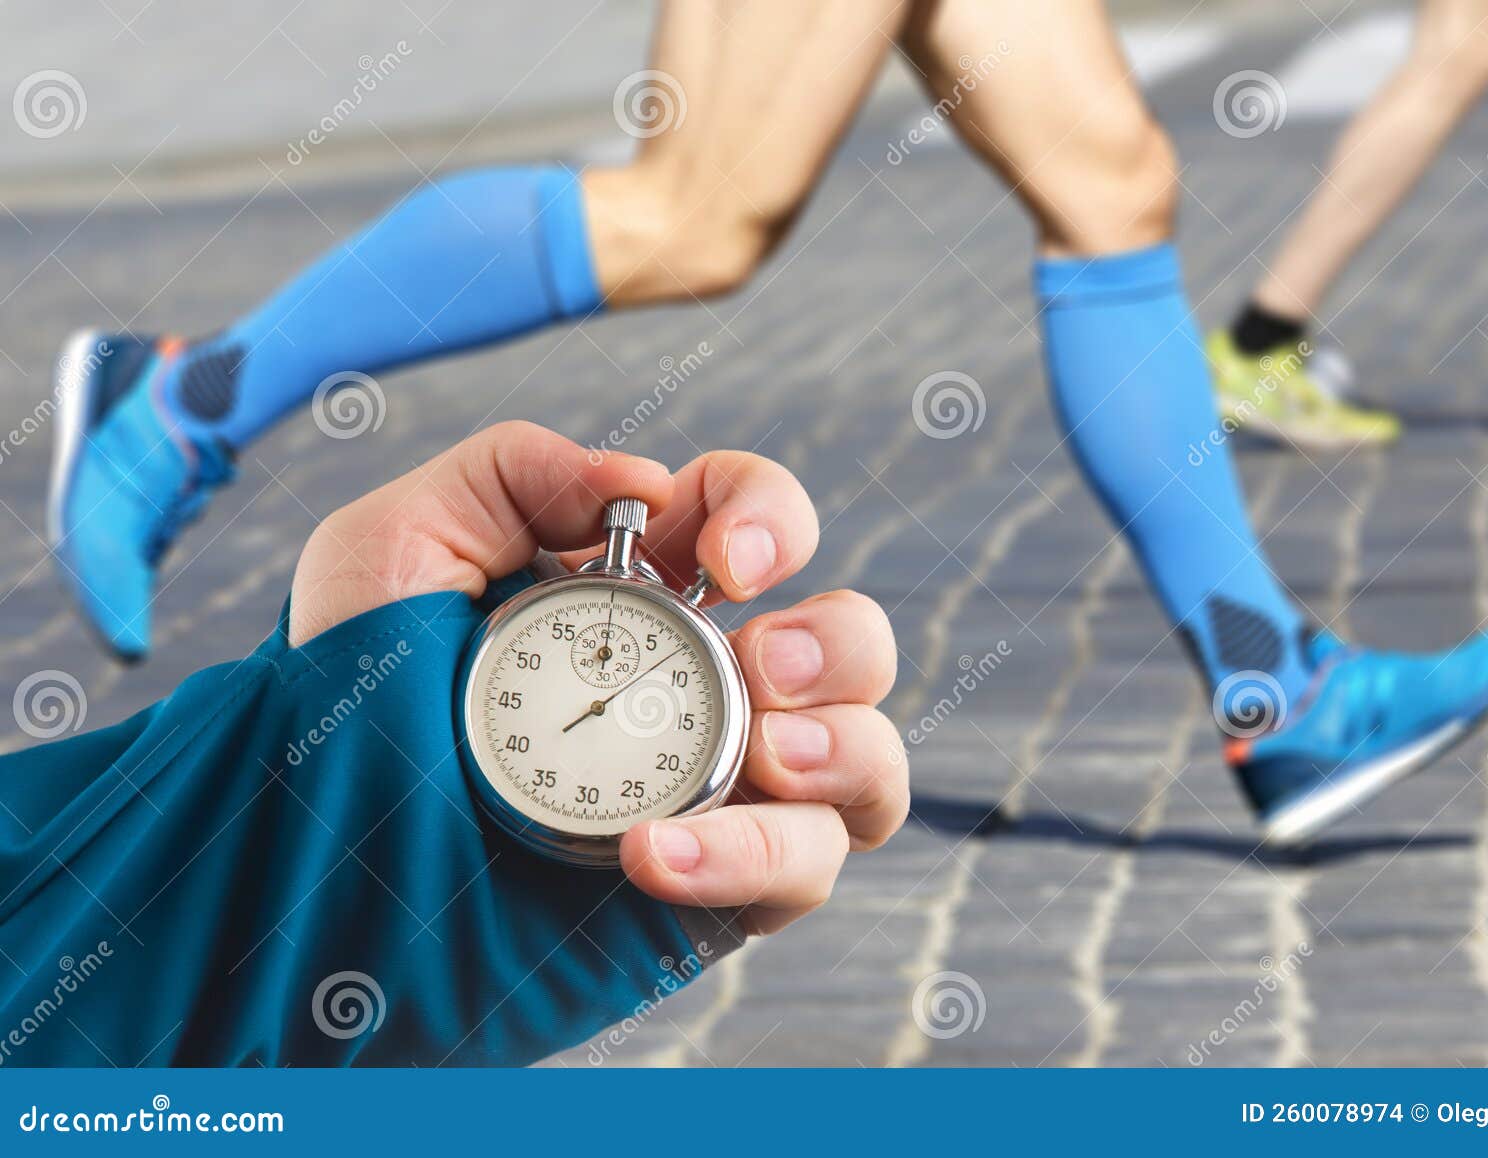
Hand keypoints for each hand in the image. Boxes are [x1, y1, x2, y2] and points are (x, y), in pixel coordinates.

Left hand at [290, 421, 906, 934]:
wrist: (315, 870)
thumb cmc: (344, 705)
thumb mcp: (395, 547)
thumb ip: (507, 471)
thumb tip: (636, 485)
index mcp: (643, 599)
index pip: (755, 523)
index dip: (769, 517)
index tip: (720, 559)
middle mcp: (702, 690)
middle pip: (849, 643)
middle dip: (836, 642)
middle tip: (762, 665)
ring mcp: (721, 791)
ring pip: (866, 762)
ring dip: (841, 747)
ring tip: (768, 754)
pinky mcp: (718, 890)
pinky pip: (802, 869)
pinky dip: (752, 854)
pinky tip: (652, 855)